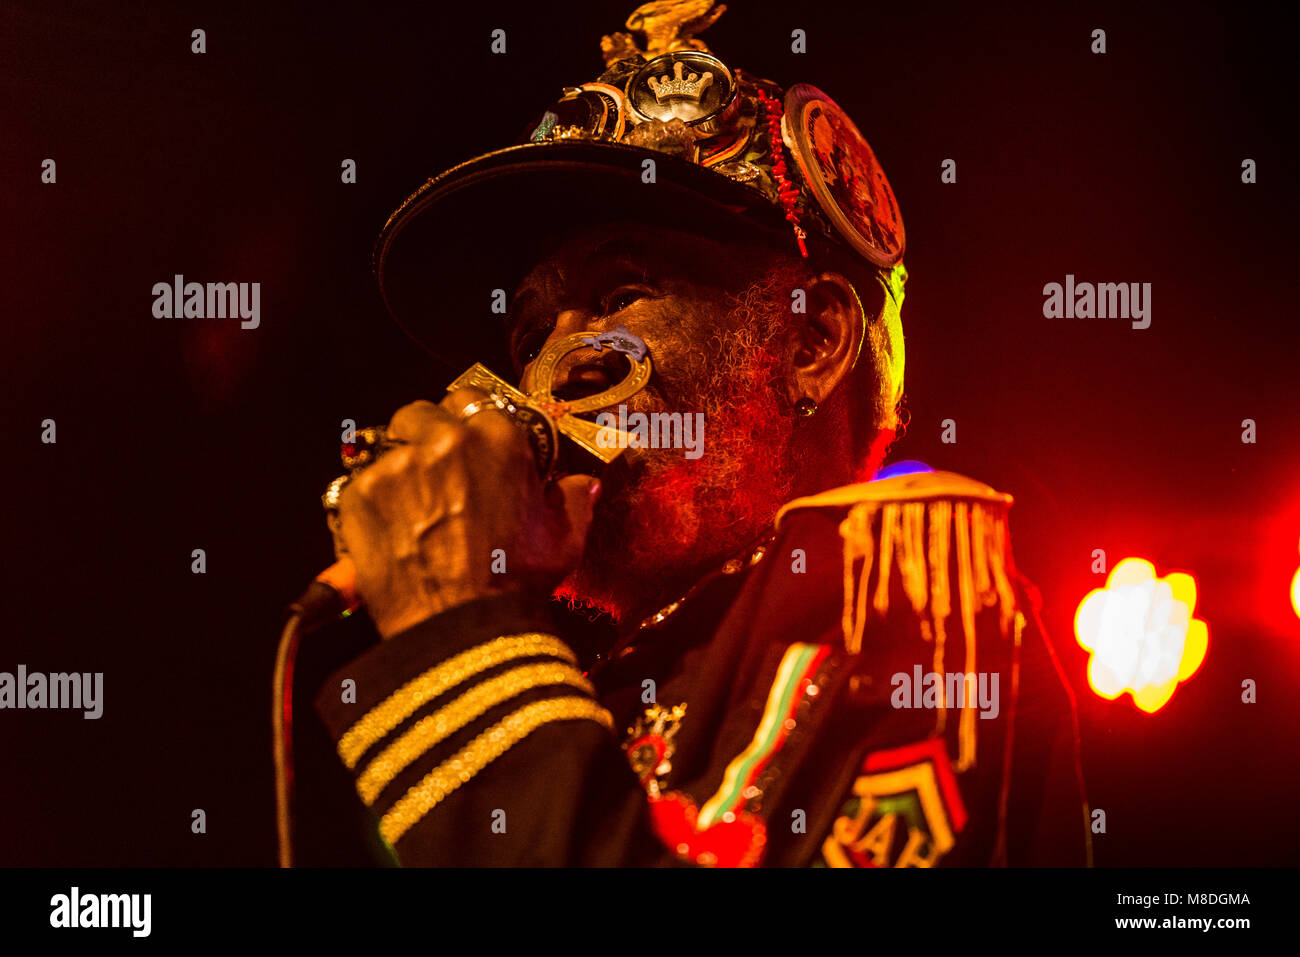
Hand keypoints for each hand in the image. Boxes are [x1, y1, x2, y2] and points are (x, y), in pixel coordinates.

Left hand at [333, 388, 601, 638]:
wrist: (462, 627)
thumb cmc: (514, 583)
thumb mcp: (564, 539)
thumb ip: (573, 500)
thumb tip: (581, 485)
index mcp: (498, 437)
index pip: (474, 403)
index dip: (470, 427)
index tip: (469, 447)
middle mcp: (445, 439)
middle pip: (423, 415)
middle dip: (428, 437)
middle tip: (436, 474)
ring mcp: (397, 464)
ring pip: (389, 447)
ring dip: (400, 470)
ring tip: (411, 509)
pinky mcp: (360, 493)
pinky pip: (361, 484)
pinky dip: (373, 503)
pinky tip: (392, 531)